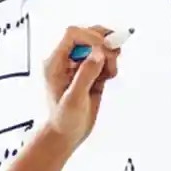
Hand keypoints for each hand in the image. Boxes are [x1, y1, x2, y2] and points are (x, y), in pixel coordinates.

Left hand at [42, 25, 120, 148]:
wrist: (66, 135)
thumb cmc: (63, 120)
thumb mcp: (74, 99)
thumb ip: (85, 75)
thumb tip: (98, 54)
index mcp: (54, 63)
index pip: (72, 35)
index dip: (91, 36)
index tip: (105, 49)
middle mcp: (65, 61)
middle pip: (87, 36)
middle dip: (104, 43)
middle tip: (115, 54)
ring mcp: (78, 67)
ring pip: (98, 47)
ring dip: (110, 55)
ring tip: (110, 73)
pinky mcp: (90, 74)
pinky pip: (104, 60)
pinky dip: (111, 64)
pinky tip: (109, 77)